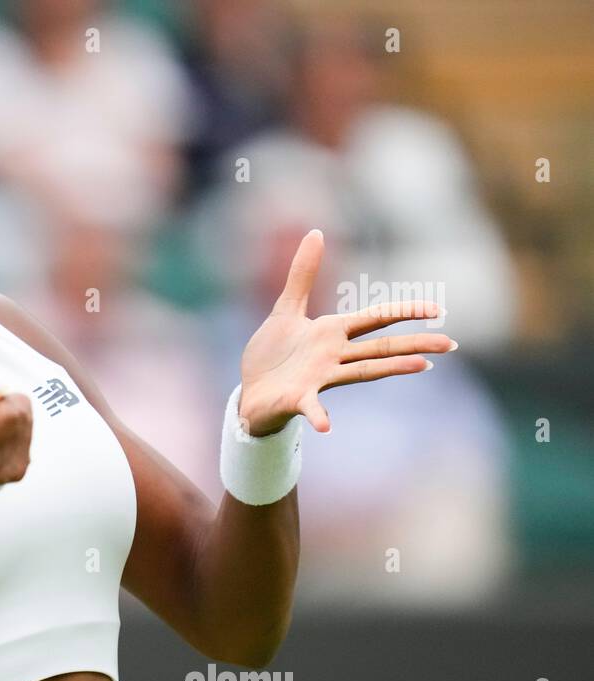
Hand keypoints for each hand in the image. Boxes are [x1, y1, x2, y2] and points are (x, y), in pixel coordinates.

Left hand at [238, 230, 456, 434]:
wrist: (251, 392)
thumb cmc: (272, 355)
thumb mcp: (285, 309)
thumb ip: (302, 274)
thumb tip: (315, 231)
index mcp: (333, 333)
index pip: (376, 318)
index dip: (404, 311)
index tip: (437, 309)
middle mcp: (334, 356)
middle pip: (381, 347)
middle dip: (415, 343)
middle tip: (451, 344)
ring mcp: (319, 379)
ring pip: (362, 371)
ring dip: (391, 368)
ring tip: (421, 366)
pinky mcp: (298, 399)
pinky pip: (311, 408)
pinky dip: (319, 416)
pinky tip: (327, 426)